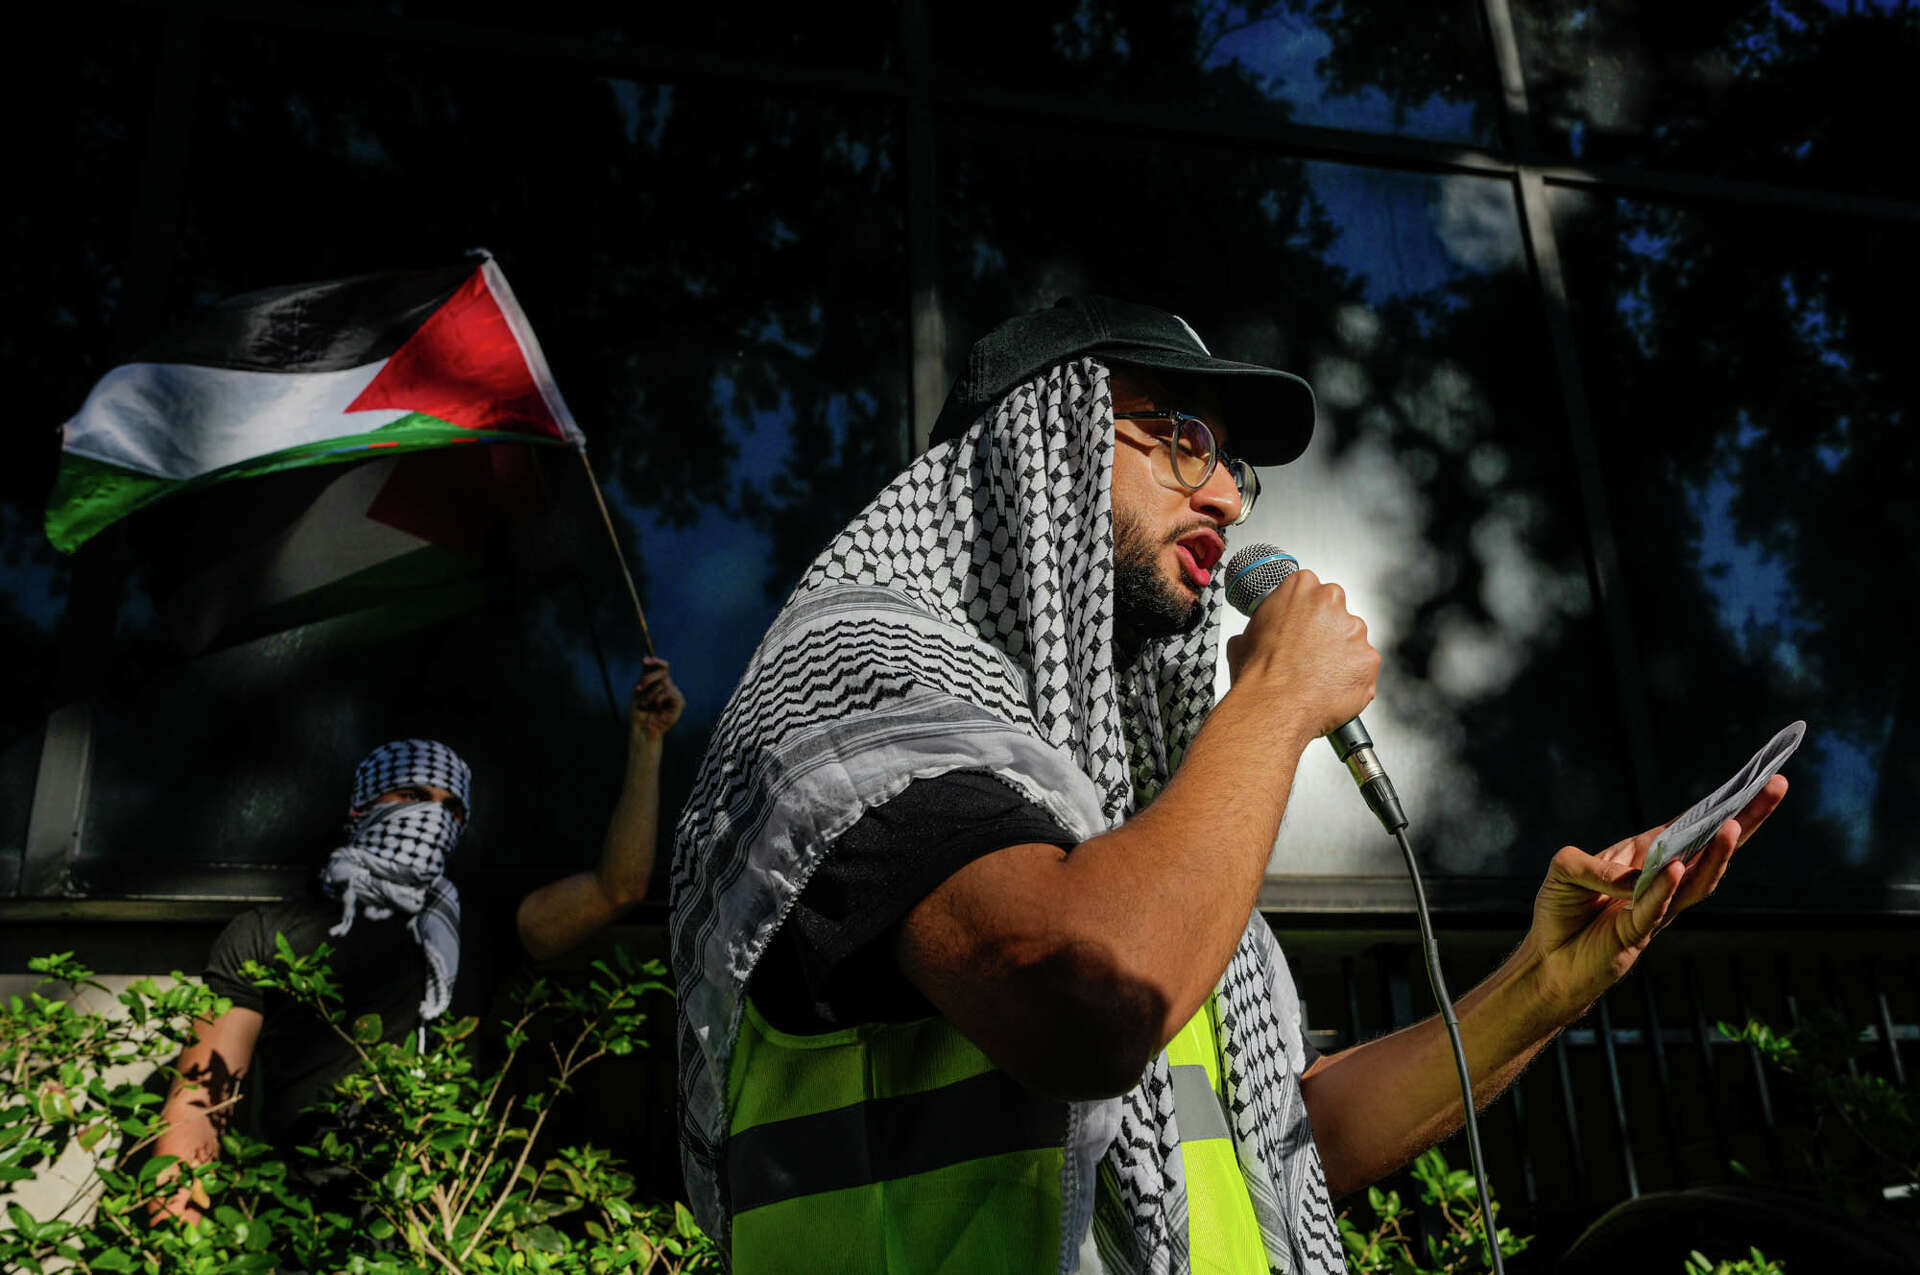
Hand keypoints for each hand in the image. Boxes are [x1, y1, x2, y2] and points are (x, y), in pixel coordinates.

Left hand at [628, 657, 684, 742]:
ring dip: (650, 694)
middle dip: (648, 679)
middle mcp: (668, 686)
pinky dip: (659, 699)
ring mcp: (674, 694)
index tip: (644, 661)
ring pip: (664, 682)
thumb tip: (646, 657)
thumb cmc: (639, 712)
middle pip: (663, 671)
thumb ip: (645, 675)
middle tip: (638, 689)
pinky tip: (657, 707)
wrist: (642, 729)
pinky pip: (669, 692)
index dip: (655, 661)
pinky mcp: (679, 702)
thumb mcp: (639, 690)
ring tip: (646, 705)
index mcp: (658, 682)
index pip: (661, 667)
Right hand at [1223, 567, 1377, 739]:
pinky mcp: (1369, 658)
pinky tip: (1331, 688)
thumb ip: (1263, 627)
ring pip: (1352, 640)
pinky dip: (1352, 678)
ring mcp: (1354, 630)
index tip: (1301, 627)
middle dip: (1326, 631)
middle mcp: (1331, 601)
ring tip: (1318, 676)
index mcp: (1301, 587)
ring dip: (1340, 655)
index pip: (1310, 590)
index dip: (1305, 613)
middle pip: (1336, 612)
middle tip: (1308, 655)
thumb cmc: (1259, 674)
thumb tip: (1257, 637)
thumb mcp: (1243, 638)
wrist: (1274, 707)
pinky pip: (1363, 667)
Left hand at [1524, 774, 1787, 1016]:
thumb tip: (1628, 877)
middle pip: (1711, 848)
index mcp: (1647, 856)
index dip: (1719, 804)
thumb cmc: (1561, 911)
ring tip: (1732, 826)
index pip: (1690, 825)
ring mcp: (1656, 908)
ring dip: (1715, 854)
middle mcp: (1661, 880)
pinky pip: (1654, 907)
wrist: (1550, 960)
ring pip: (1695, 880)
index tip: (1757, 778)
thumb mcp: (1565, 869)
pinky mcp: (1637, 934)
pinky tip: (1675, 868)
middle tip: (1777, 787)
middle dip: (1745, 819)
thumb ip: (1591, 864)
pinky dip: (1664, 888)